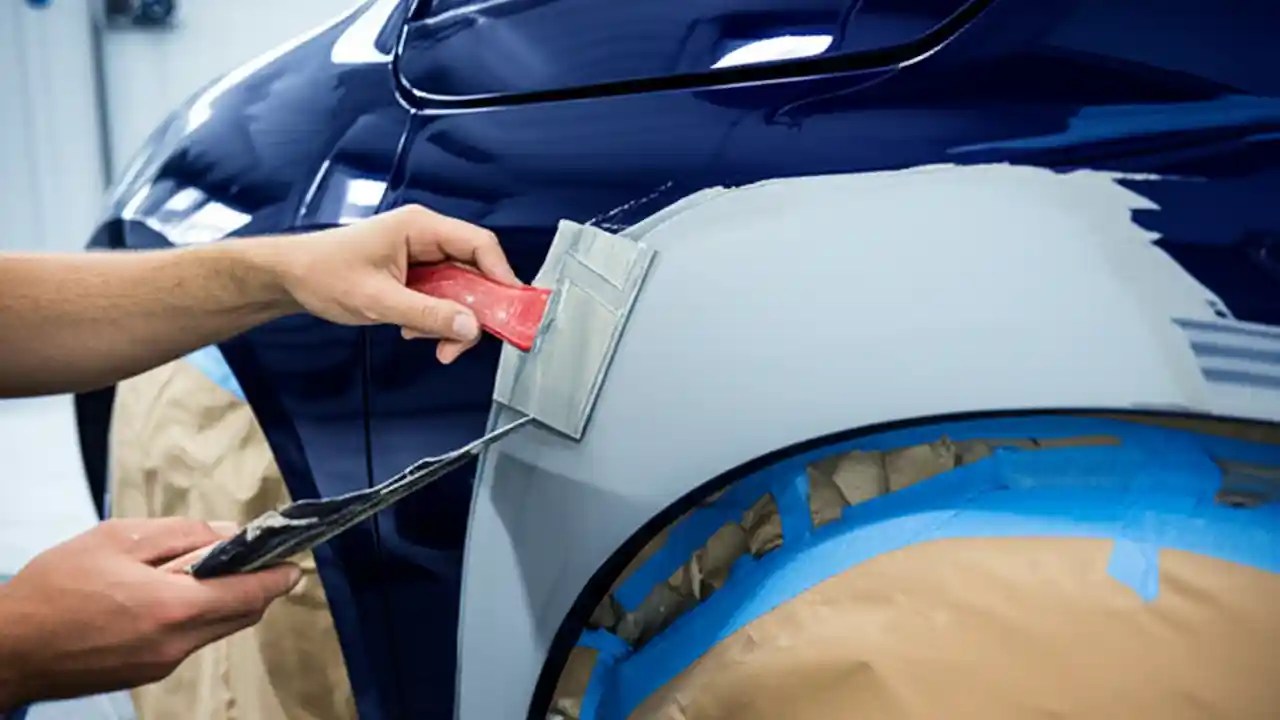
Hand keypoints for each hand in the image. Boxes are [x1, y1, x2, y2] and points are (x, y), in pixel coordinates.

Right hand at [0, 518, 300, 709]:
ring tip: (206, 568)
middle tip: (257, 557)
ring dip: (225, 599)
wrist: (7, 649)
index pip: (250, 594)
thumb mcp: (117, 539)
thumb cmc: (54, 589)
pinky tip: (173, 592)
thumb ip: (181, 534)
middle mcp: (176, 643)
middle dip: (256, 586)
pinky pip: (191, 639)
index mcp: (173, 608)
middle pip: (242, 615)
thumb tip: (228, 534)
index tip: (296, 562)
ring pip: (217, 628)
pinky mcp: (147, 672)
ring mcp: (163, 663)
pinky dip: (197, 614)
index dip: (279, 576)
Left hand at [263, 205, 521, 363]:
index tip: (509, 310)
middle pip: (476, 271)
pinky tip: (412, 330)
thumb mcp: (378, 300)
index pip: (480, 244)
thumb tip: (470, 327)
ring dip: (450, 320)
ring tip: (423, 338)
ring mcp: (422, 257)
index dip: (501, 276)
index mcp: (421, 227)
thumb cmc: (324, 274)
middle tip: (460, 342)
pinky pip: (442, 298)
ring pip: (461, 290)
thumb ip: (427, 314)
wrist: (291, 277)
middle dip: (473, 310)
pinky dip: (435, 319)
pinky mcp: (416, 275)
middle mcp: (428, 238)